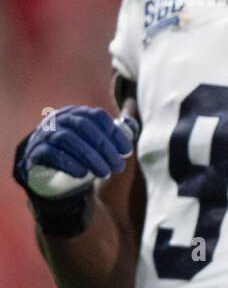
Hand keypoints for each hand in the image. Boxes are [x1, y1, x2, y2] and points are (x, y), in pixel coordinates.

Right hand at [15, 106, 136, 200]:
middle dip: (104, 147)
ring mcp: (45, 133)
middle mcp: (60, 119)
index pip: (97, 116)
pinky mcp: (35, 150)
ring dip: (90, 157)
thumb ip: (117, 132)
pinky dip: (69, 163)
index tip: (127, 151)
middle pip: (84, 127)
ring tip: (104, 173)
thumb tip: (132, 124)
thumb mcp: (100, 140)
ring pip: (68, 139)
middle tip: (118, 166)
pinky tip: (83, 174)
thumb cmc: (82, 151)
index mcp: (77, 113)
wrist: (51, 168)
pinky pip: (51, 153)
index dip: (114, 133)